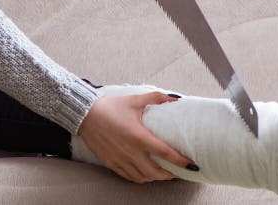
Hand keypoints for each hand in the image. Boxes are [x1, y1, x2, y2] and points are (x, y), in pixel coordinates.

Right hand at [76, 93, 196, 182]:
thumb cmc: (110, 107)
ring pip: (143, 177)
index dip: (181, 161)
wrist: (85, 114)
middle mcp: (130, 152)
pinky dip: (141, 178)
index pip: (164, 153)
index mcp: (138, 136)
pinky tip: (146, 174)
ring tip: (164, 173)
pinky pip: (130, 177)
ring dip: (156, 177)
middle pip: (156, 172)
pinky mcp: (112, 163)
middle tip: (179, 171)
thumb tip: (175, 98)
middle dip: (170, 175)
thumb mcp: (135, 100)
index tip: (192, 164)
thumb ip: (156, 98)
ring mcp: (120, 160)